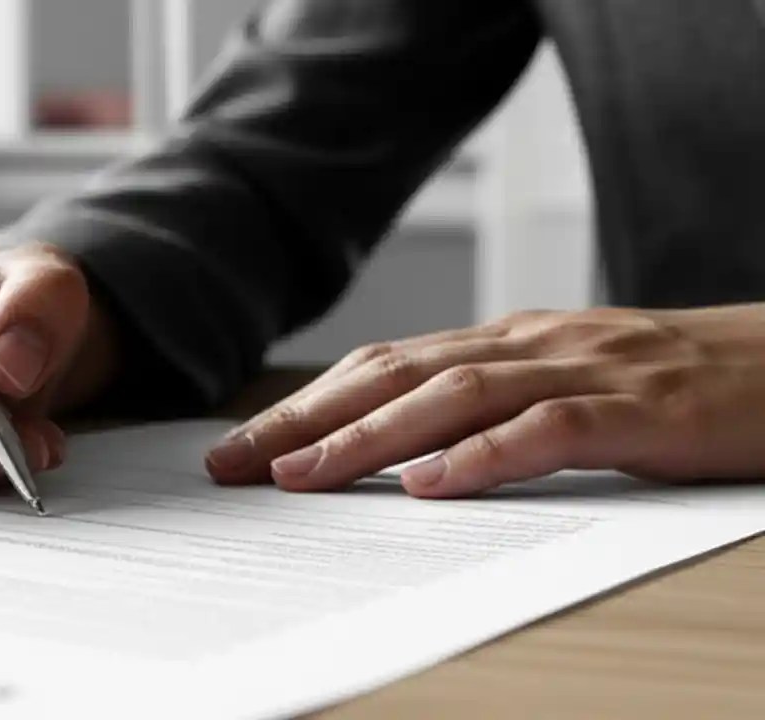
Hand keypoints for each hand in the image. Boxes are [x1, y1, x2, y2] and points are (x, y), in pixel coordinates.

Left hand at [205, 305, 764, 496]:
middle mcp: (529, 345)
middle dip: (306, 421)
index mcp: (505, 341)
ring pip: (454, 397)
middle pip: (394, 376)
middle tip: (235, 465)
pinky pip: (549, 430)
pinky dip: (483, 456)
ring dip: (370, 439)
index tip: (240, 448)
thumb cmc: (667, 384)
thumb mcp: (561, 384)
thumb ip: (485, 407)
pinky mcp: (639, 411)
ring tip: (305, 477)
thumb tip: (394, 453)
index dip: (304, 406)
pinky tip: (431, 486)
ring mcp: (584, 371)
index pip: (381, 368)